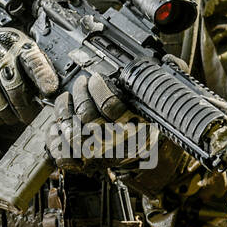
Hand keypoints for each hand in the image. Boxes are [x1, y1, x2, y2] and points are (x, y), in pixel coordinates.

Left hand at [47, 71, 161, 174]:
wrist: (144, 152)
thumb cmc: (148, 119)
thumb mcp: (163, 95)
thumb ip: (171, 75)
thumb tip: (169, 63)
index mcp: (136, 126)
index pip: (110, 105)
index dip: (99, 87)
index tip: (97, 77)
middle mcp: (116, 143)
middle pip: (87, 115)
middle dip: (81, 92)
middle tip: (83, 83)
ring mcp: (98, 155)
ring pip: (71, 131)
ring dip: (65, 109)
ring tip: (69, 98)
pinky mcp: (82, 163)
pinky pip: (61, 152)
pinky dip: (55, 135)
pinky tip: (59, 123)